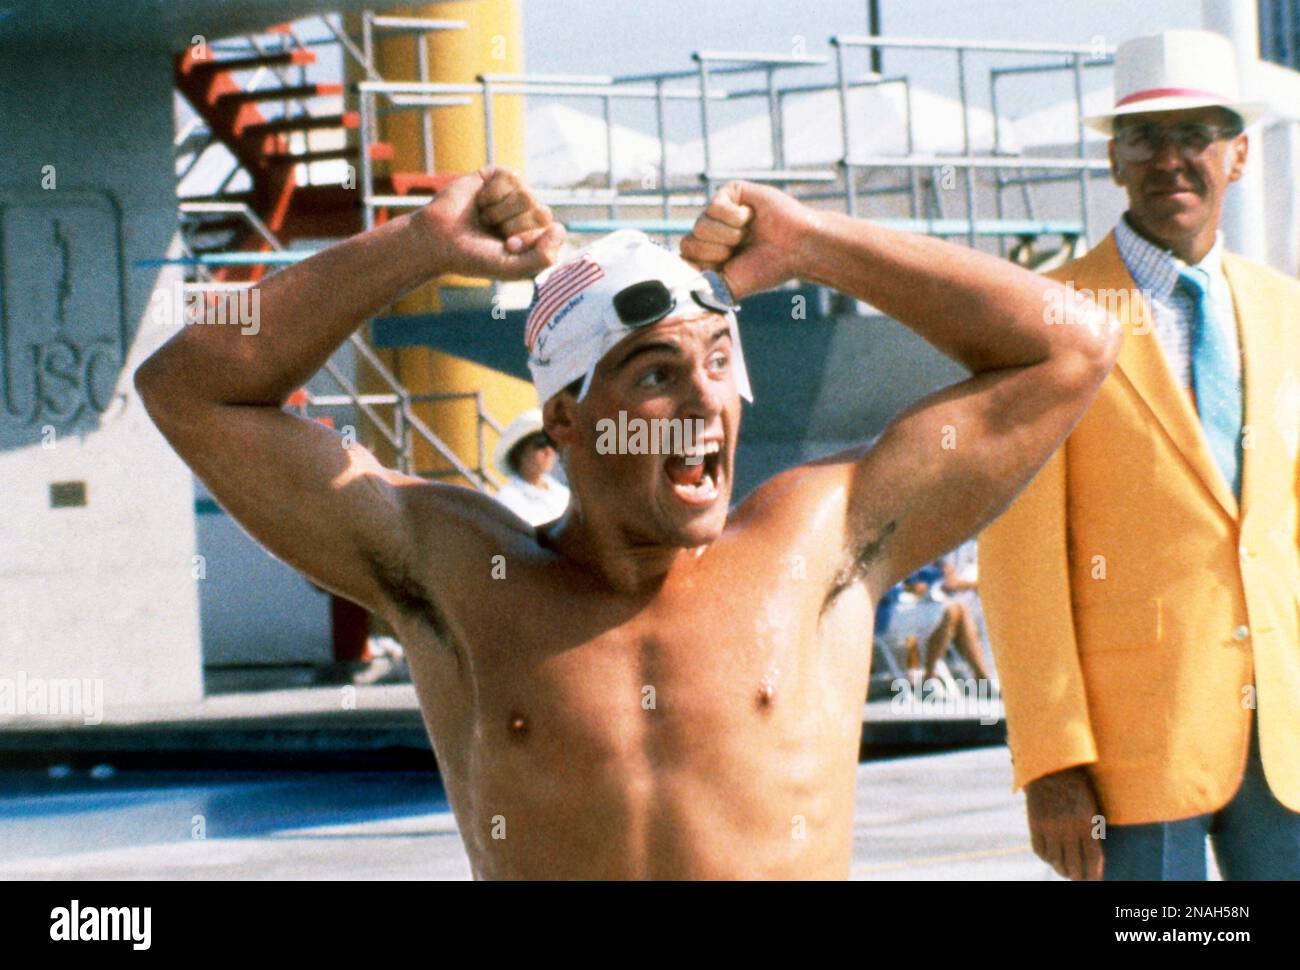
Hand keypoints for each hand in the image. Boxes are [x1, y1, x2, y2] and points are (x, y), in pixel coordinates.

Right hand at [408, 166, 565, 280]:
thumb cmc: (475, 257)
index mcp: (537, 237)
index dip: (529, 240)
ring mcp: (515, 194)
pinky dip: (492, 194)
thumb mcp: (512, 268)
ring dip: (499, 211)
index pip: (554, 231)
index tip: (507, 247)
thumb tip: (560, 229)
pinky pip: (511, 177)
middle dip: (514, 225)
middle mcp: (529, 215)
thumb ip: (543, 258)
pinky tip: (480, 202)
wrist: (438, 240)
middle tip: (494, 232)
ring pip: (526, 194)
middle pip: (542, 212)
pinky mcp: (499, 176)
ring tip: (484, 218)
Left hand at [679, 180, 817, 298]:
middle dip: (717, 251)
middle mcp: (710, 232)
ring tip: (748, 233)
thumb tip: (675, 285)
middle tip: (741, 249)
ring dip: (729, 234)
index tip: (729, 265)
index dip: (706, 263)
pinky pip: (715, 206)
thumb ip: (702, 286)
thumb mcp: (729, 286)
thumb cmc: (767, 267)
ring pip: (701, 224)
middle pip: (689, 241)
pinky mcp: (729, 192)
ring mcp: (718, 211)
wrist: (797, 247)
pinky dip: (735, 217)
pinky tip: (751, 216)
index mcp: (708, 253)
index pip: (684, 257)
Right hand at [1025, 765, 1103, 879]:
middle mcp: (1068, 827)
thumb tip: (1093, 854)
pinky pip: (1039, 850)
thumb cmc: (1076, 784)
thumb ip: (1091, 827)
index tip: (1094, 881)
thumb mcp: (1090, 804)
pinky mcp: (1034, 823)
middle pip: (1073, 864)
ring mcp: (1049, 826)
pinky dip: (1045, 857)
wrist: (1050, 765)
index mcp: (1087, 821)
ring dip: (1061, 869)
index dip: (1093, 874)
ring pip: (1055, 860)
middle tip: (1078, 878)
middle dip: (1077, 876)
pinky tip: (1050, 857)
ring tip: (1065, 871)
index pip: (1093, 858)